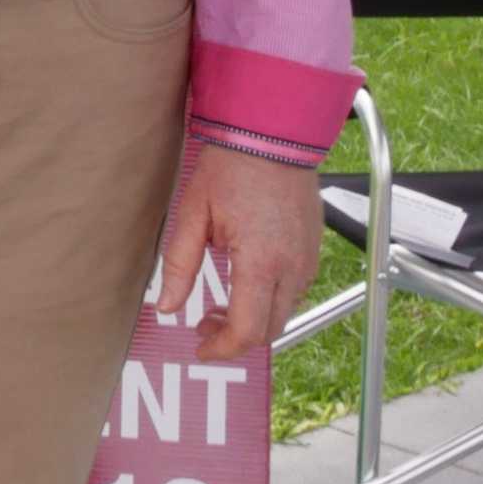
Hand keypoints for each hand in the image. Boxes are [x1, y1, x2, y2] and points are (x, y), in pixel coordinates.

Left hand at [157, 146, 322, 359]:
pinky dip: (270, 300)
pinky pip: (296, 290)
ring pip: (285, 312)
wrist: (272, 134)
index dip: (223, 348)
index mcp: (260, 263)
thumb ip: (180, 266)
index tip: (200, 348)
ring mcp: (309, 259)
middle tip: (203, 325)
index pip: (248, 330)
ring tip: (220, 306)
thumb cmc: (231, 168)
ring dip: (254, 320)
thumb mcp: (192, 215)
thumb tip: (168, 307)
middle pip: (270, 330)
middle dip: (236, 338)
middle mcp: (292, 268)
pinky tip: (245, 284)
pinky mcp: (314, 249)